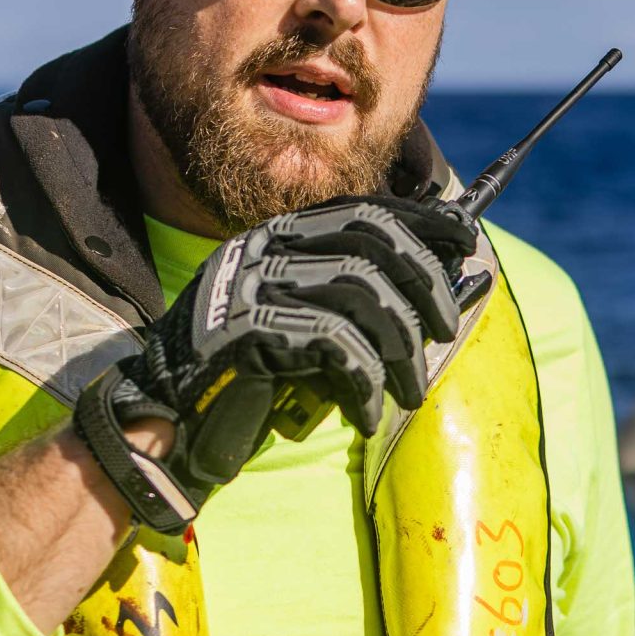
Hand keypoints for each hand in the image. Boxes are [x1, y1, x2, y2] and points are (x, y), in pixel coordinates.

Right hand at [72, 196, 473, 531]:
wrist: (169, 426)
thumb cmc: (251, 384)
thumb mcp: (316, 334)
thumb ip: (366, 306)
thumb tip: (449, 289)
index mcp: (280, 239)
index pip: (363, 209)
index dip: (421, 221)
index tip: (465, 240)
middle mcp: (264, 248)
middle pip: (370, 237)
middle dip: (424, 280)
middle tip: (449, 329)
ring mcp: (251, 282)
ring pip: (360, 289)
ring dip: (402, 345)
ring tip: (412, 391)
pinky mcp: (245, 327)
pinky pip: (332, 342)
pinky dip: (364, 382)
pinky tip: (367, 412)